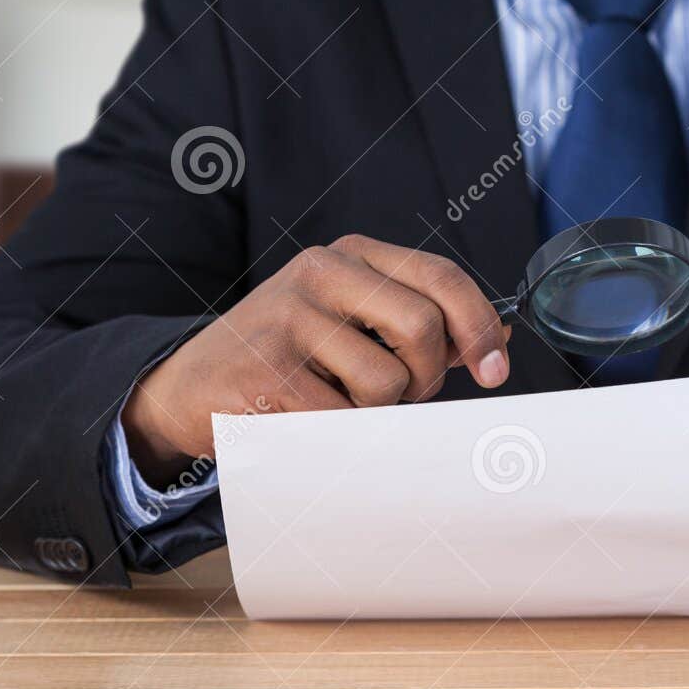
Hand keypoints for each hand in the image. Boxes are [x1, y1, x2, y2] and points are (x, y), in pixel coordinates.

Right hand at [121, 235, 509, 484]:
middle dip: (426, 379)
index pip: (441, 277)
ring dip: (379, 411)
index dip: (479, 327)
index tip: (495, 371)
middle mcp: (320, 273)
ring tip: (340, 402)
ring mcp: (289, 317)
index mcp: (351, 256)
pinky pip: (344, 419)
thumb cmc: (288, 357)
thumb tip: (499, 341)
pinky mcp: (267, 369)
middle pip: (423, 329)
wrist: (189, 386)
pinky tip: (308, 417)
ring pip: (387, 381)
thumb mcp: (353, 324)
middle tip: (399, 396)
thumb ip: (422, 328)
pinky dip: (342, 433)